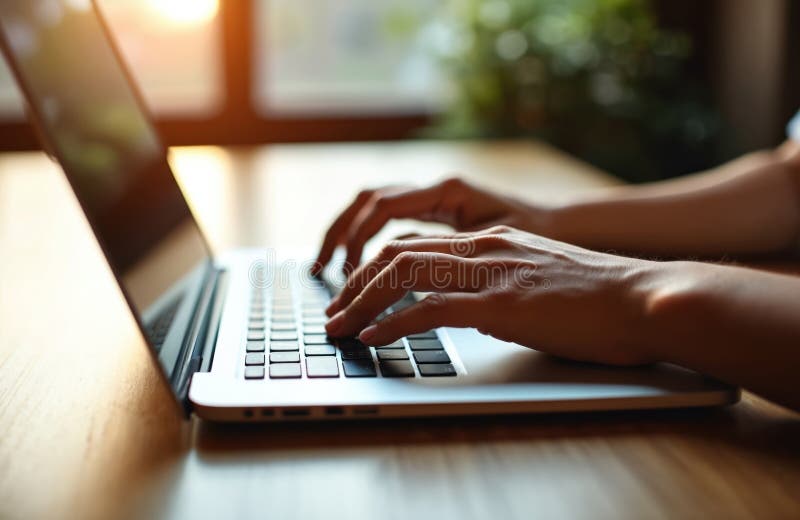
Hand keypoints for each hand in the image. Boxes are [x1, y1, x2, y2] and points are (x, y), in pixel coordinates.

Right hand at [312, 178, 548, 274]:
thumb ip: (452, 256)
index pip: (384, 207)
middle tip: (320, 268)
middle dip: (339, 232)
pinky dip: (371, 239)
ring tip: (330, 268)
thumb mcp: (499, 246)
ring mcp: (436, 199)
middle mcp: (437, 189)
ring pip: (375, 207)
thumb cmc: (541, 235)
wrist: (565, 226)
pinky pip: (392, 221)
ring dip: (349, 233)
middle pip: (368, 200)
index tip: (346, 274)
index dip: (358, 239)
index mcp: (448, 192)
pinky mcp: (438, 213)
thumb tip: (405, 273)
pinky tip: (364, 268)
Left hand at [324, 226, 658, 365]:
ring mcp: (492, 271)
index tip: (354, 294)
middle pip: (397, 253)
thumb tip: (470, 310)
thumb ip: (498, 287)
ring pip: (404, 275)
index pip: (414, 245)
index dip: (374, 269)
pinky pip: (430, 307)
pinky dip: (393, 323)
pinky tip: (374, 338)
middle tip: (334, 313)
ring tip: (340, 327)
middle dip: (355, 284)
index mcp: (491, 240)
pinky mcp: (502, 302)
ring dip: (362, 303)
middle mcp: (485, 247)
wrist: (644, 298)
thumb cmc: (598, 299)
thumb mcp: (537, 281)